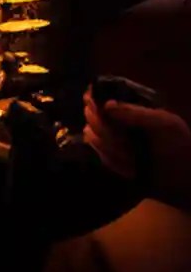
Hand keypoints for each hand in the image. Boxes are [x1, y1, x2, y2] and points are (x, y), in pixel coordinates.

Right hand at [84, 87, 190, 207]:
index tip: (99, 112)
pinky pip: (99, 155)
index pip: (98, 93)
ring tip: (131, 156)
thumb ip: (136, 113)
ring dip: (110, 147)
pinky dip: (113, 161)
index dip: (93, 101)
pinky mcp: (109, 156)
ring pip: (91, 136)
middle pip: (90, 115)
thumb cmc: (179, 145)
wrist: (184, 177)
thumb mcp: (164, 124)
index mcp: (130, 105)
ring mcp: (110, 137)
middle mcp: (116, 118)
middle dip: (104, 130)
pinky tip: (130, 166)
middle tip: (124, 141)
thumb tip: (106, 105)